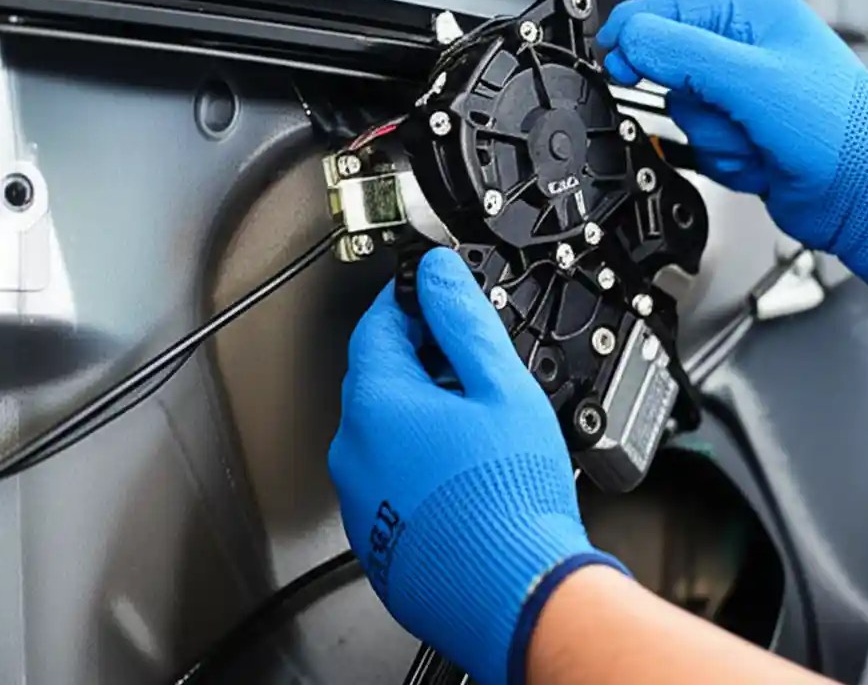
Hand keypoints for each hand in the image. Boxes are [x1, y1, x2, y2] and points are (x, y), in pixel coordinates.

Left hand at [328, 248, 624, 684]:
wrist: (514, 592)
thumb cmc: (510, 498)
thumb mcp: (500, 387)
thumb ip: (463, 320)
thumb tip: (438, 275)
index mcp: (377, 404)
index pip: (377, 325)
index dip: (410, 302)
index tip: (437, 297)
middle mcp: (354, 451)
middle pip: (378, 379)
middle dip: (421, 361)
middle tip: (472, 366)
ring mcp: (360, 499)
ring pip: (384, 433)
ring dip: (421, 417)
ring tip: (479, 431)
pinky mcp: (376, 537)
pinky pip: (389, 481)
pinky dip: (419, 467)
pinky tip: (465, 478)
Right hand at [598, 0, 867, 308]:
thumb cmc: (840, 132)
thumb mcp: (753, 82)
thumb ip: (685, 55)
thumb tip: (633, 38)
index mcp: (758, 17)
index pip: (673, 10)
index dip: (638, 35)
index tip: (615, 60)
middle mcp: (751, 52)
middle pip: (673, 68)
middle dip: (697, 102)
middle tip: (725, 112)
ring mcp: (748, 98)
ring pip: (687, 113)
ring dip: (716, 137)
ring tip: (756, 141)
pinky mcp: (746, 137)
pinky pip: (705, 145)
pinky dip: (727, 160)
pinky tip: (762, 161)